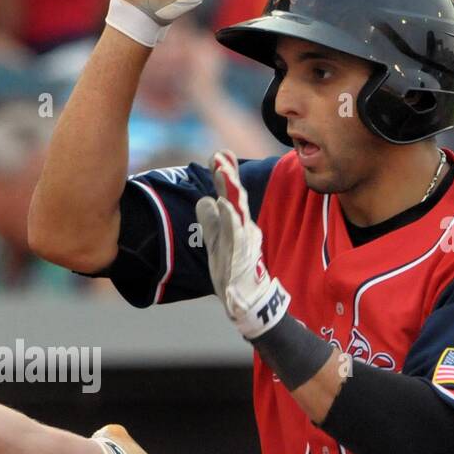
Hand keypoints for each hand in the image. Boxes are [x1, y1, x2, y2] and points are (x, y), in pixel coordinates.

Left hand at [198, 149, 290, 338]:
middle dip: (228, 174)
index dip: (226, 174)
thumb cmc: (233, 269)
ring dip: (229, 189)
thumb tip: (205, 199)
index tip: (220, 153)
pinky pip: (236, 232)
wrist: (247, 299)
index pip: (231, 193)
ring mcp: (244, 238)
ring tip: (221, 170)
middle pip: (235, 196)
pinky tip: (223, 203)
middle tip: (220, 154)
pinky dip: (230, 217)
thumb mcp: (217, 241)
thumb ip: (210, 220)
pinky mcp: (242, 253)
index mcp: (237, 222)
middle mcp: (243, 226)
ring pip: (236, 209)